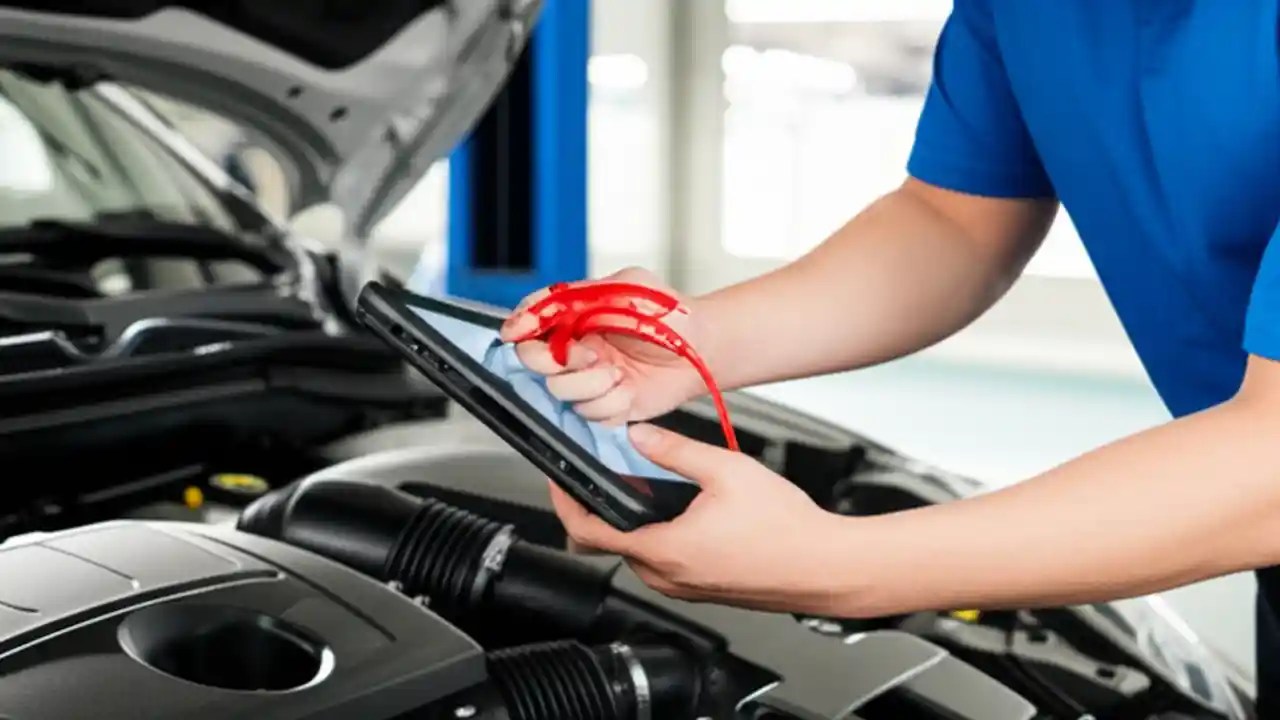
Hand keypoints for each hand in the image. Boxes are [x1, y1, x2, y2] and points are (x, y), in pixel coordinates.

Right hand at [499, 267, 708, 424]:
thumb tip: (534, 310)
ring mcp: (590, 379)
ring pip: (562, 392)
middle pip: (535, 362)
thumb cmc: (671, 314)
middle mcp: (578, 349)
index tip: (520, 332)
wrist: (705, 348)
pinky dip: (610, 403)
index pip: (530, 323)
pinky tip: (629, 389)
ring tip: (619, 373)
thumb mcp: (625, 288)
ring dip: (590, 385)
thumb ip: (577, 297)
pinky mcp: (607, 406)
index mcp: (575, 318)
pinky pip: (590, 414)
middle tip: (588, 356)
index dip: (521, 329)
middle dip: (556, 363)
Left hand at [548, 423, 857, 614]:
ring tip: (647, 485)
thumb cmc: (787, 530)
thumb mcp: (726, 470)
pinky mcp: (702, 589)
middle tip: (604, 472)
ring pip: (637, 552)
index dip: (564, 503)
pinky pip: (663, 561)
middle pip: (609, 542)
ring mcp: (684, 587)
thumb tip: (639, 437)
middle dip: (600, 506)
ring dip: (633, 521)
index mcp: (664, 550)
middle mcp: (667, 577)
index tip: (558, 480)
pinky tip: (682, 510)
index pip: (588, 532)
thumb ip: (675, 450)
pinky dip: (658, 534)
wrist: (827, 567)